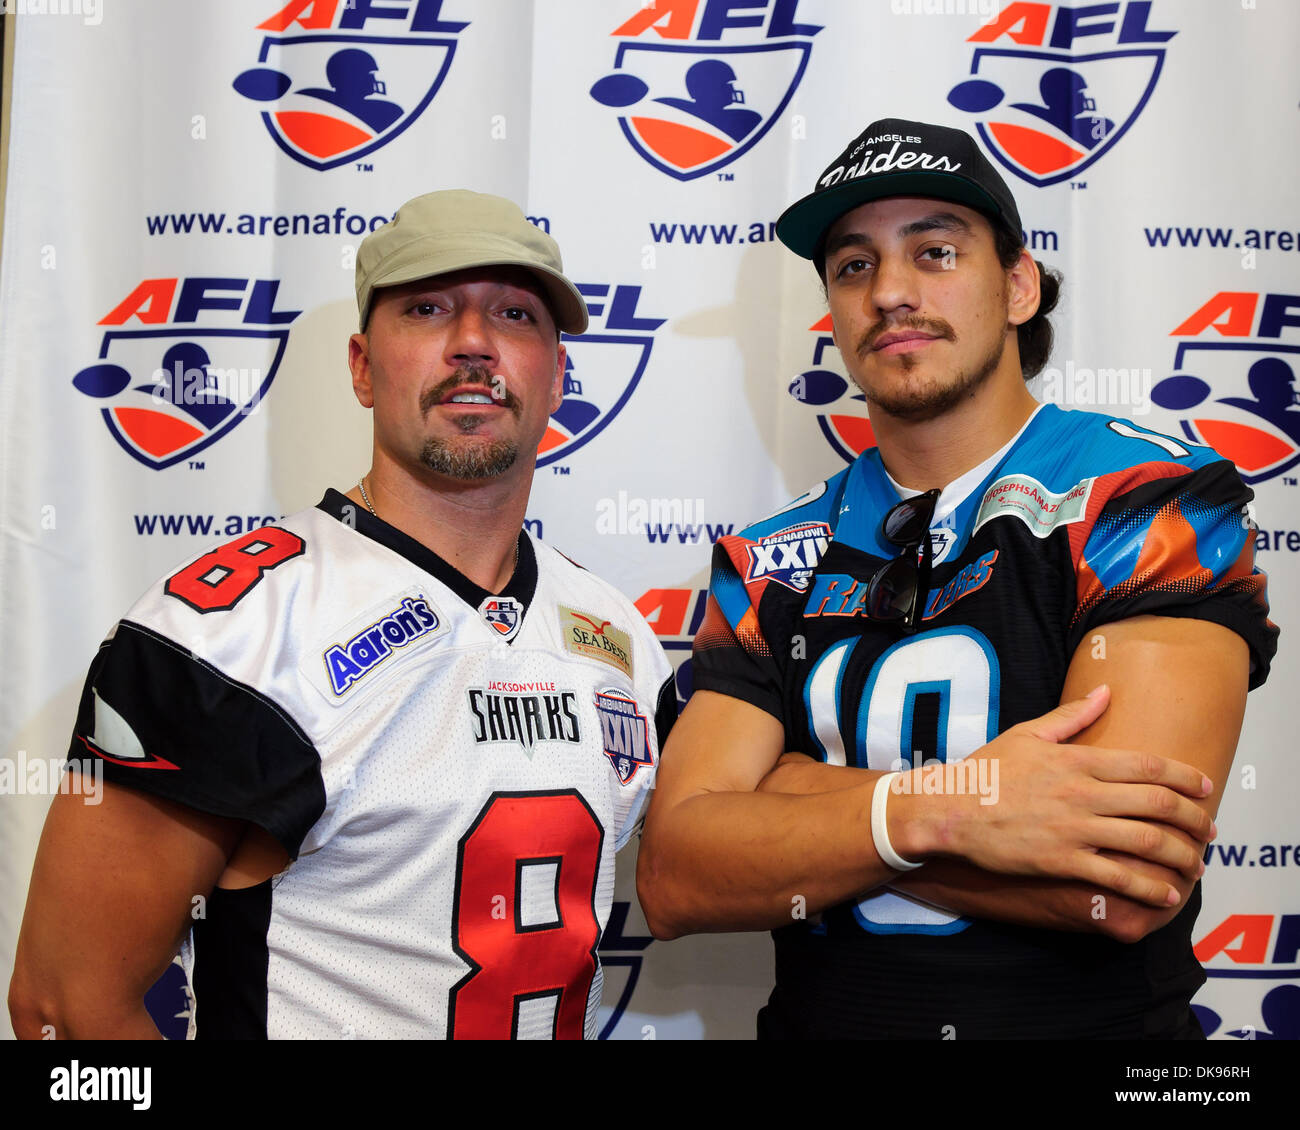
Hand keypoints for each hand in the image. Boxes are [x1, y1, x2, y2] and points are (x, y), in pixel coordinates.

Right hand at [900, 685, 1213, 907]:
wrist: (948, 809)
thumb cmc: (986, 771)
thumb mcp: (1027, 733)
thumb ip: (1072, 716)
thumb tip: (1105, 691)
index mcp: (1078, 759)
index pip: (1149, 765)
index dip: (1186, 777)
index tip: (1206, 787)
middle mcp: (1083, 793)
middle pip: (1159, 804)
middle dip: (1195, 818)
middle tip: (1210, 829)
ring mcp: (1074, 829)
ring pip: (1147, 841)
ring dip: (1182, 855)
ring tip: (1196, 864)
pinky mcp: (1062, 861)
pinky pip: (1117, 877)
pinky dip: (1149, 888)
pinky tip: (1166, 894)